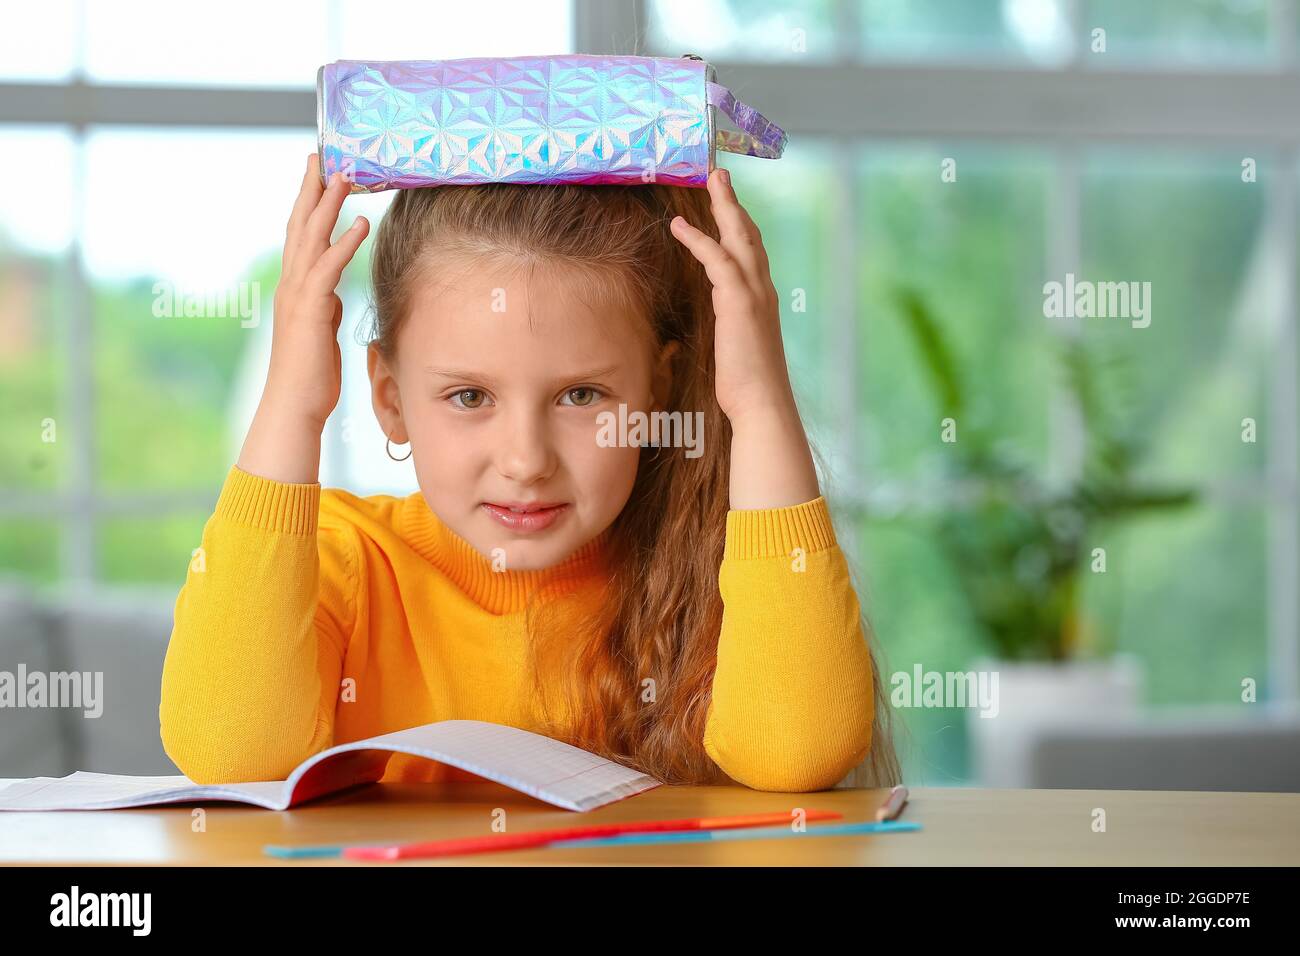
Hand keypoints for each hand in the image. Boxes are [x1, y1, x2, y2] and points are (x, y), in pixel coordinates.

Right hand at [268, 152, 368, 430]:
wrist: (294, 406)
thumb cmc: (310, 375)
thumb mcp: (321, 332)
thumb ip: (324, 308)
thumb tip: (334, 296)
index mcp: (295, 288)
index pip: (300, 236)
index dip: (307, 204)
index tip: (317, 174)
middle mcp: (291, 284)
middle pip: (299, 225)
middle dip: (311, 189)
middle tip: (320, 155)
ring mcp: (298, 295)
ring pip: (311, 238)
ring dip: (328, 204)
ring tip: (344, 175)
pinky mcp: (311, 310)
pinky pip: (329, 268)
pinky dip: (344, 242)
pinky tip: (360, 223)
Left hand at [668, 167, 796, 426]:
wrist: (762, 404)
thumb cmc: (747, 386)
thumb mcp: (737, 348)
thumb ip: (730, 325)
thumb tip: (720, 318)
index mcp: (762, 300)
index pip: (752, 253)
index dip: (740, 225)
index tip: (728, 205)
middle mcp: (763, 290)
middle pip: (749, 234)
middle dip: (734, 202)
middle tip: (720, 174)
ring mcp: (754, 294)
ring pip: (740, 237)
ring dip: (724, 206)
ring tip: (710, 180)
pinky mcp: (739, 303)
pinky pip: (717, 259)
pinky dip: (698, 240)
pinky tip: (678, 227)